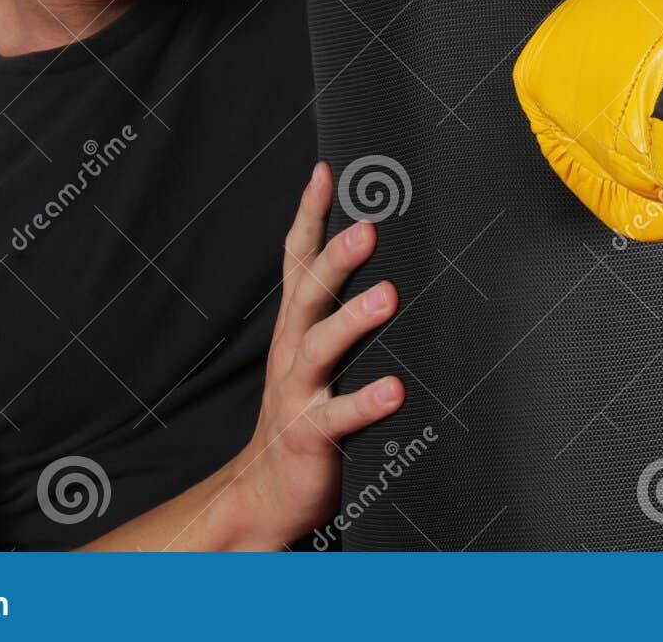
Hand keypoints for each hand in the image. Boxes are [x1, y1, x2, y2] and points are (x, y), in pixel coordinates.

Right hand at [234, 162, 402, 547]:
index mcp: (295, 325)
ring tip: (389, 295)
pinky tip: (394, 390)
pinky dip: (365, 402)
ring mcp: (298, 391)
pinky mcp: (311, 434)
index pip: (298, 259)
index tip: (328, 172)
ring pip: (321, 348)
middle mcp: (292, 350)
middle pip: (310, 294)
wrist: (268, 489)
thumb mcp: (316, 350)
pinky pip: (338, 416)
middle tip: (369, 227)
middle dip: (336, 258)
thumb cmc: (304, 409)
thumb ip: (339, 307)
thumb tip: (380, 254)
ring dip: (353, 320)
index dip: (309, 215)